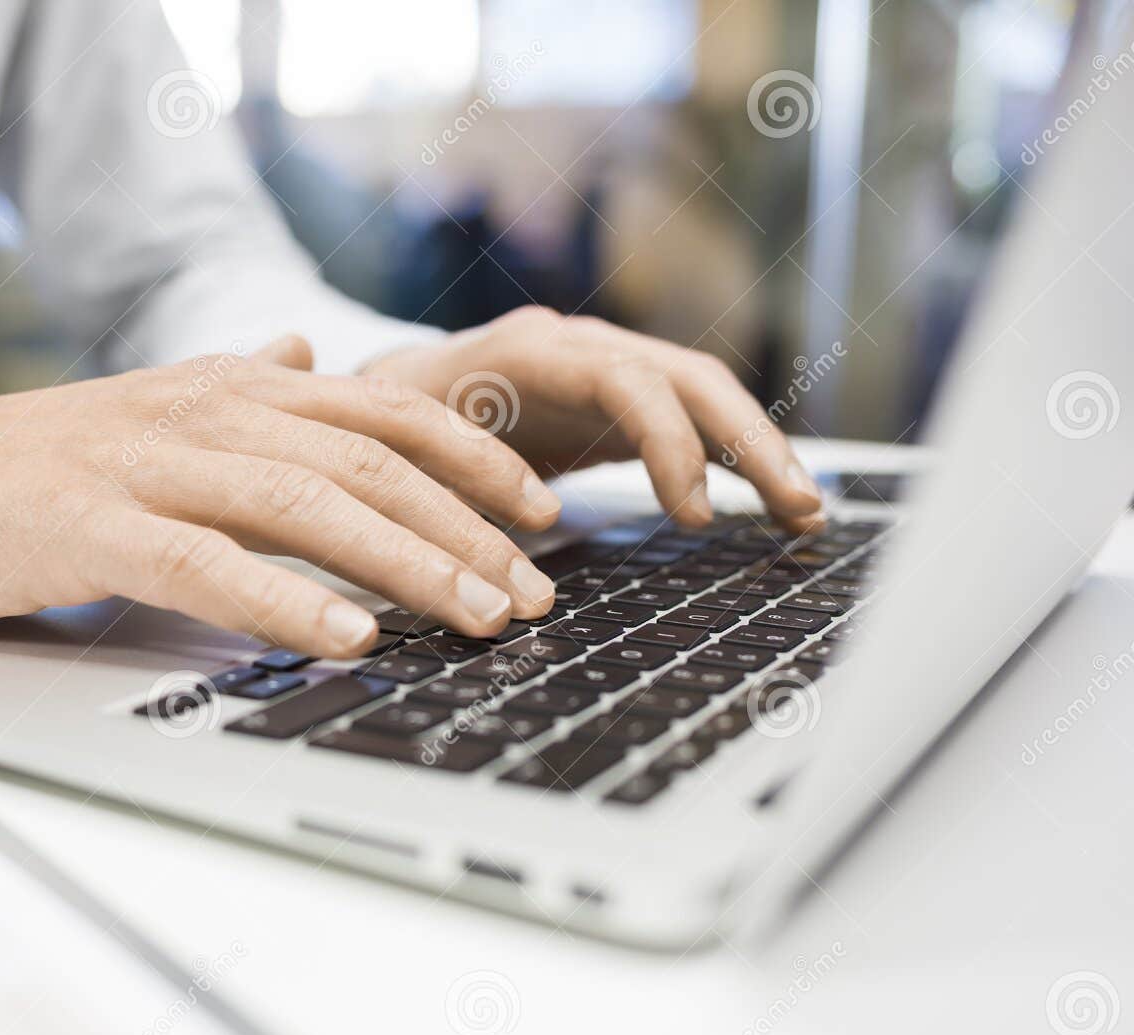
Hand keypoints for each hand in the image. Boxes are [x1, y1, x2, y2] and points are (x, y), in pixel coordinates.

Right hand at [0, 337, 561, 656]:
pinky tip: (353, 634)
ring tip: (478, 617)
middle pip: (367, 462)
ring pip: (309, 506)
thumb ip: (238, 388)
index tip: (540, 510)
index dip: (472, 458)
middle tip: (534, 590)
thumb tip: (308, 358)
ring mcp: (145, 464)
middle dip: (467, 528)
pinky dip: (289, 600)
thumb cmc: (29, 469)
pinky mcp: (91, 529)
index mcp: (224, 387)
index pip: (381, 410)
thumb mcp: (148, 411)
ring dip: (409, 565)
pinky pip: (211, 564)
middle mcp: (200, 411)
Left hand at [368, 305, 825, 533]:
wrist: (389, 400)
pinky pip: (695, 422)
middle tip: (796, 508)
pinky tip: (778, 507)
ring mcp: (607, 368)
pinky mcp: (622, 401)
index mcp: (526, 352)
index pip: (621, 378)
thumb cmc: (393, 431)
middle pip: (687, 379)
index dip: (666, 441)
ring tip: (806, 514)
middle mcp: (579, 347)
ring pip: (705, 397)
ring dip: (761, 451)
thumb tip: (510, 526)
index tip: (689, 515)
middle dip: (749, 442)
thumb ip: (452, 476)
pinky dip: (737, 461)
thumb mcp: (409, 450)